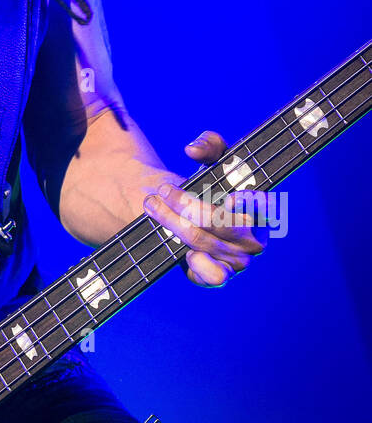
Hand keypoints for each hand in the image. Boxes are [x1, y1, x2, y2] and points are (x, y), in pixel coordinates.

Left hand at [142, 131, 267, 287]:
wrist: (188, 215)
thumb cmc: (209, 185)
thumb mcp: (213, 160)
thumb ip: (209, 145)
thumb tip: (193, 150)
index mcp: (261, 210)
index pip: (268, 209)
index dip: (254, 205)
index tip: (232, 196)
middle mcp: (255, 239)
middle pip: (221, 223)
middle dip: (186, 204)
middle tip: (162, 190)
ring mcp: (238, 260)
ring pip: (203, 241)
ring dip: (172, 221)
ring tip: (153, 205)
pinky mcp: (218, 275)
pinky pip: (214, 277)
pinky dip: (198, 264)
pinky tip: (181, 249)